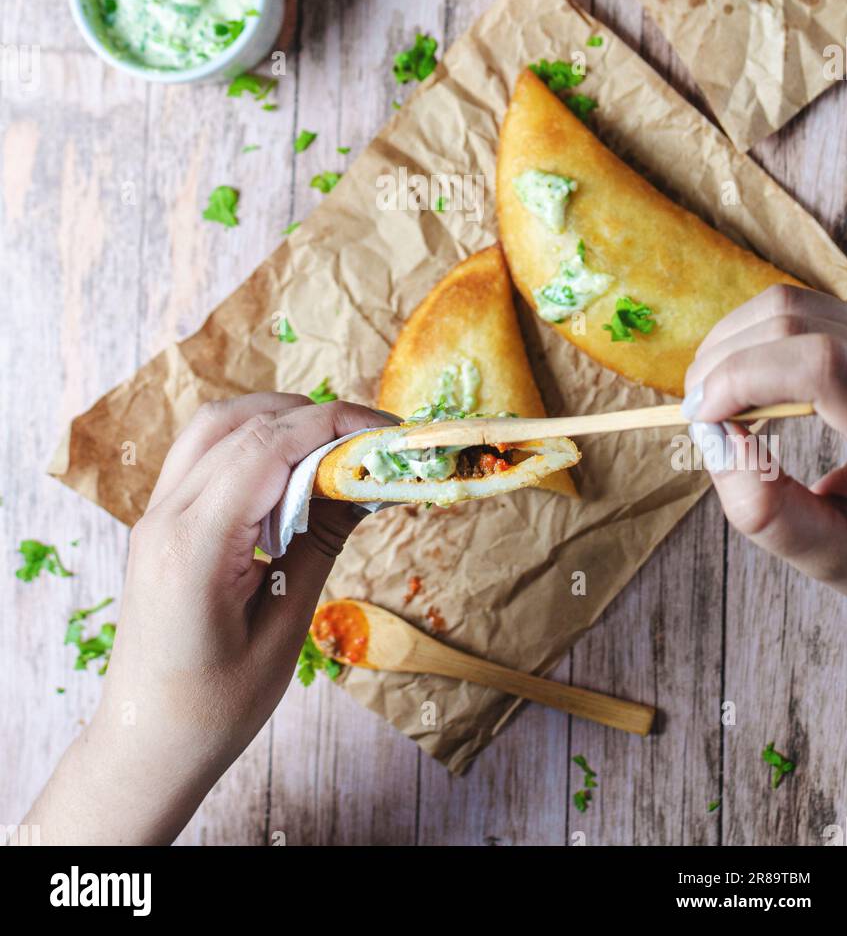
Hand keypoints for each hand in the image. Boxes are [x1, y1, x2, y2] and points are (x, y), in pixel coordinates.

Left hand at [24, 393, 394, 843]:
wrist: (146, 744)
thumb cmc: (216, 708)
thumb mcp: (284, 631)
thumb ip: (321, 544)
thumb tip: (364, 484)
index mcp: (197, 543)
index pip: (269, 445)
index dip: (334, 424)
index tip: (387, 432)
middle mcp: (167, 515)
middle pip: (242, 423)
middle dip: (313, 417)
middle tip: (370, 444)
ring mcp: (155, 515)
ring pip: (215, 426)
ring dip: (277, 420)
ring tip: (332, 451)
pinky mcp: (159, 522)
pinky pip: (203, 454)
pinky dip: (250, 442)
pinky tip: (288, 473)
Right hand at [683, 285, 846, 599]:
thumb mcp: (834, 552)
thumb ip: (770, 510)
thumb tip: (712, 437)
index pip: (819, 364)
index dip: (743, 378)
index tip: (702, 418)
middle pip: (793, 322)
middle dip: (724, 362)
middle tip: (696, 413)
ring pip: (790, 303)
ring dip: (732, 342)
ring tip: (714, 394)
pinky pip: (800, 307)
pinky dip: (754, 334)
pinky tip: (743, 375)